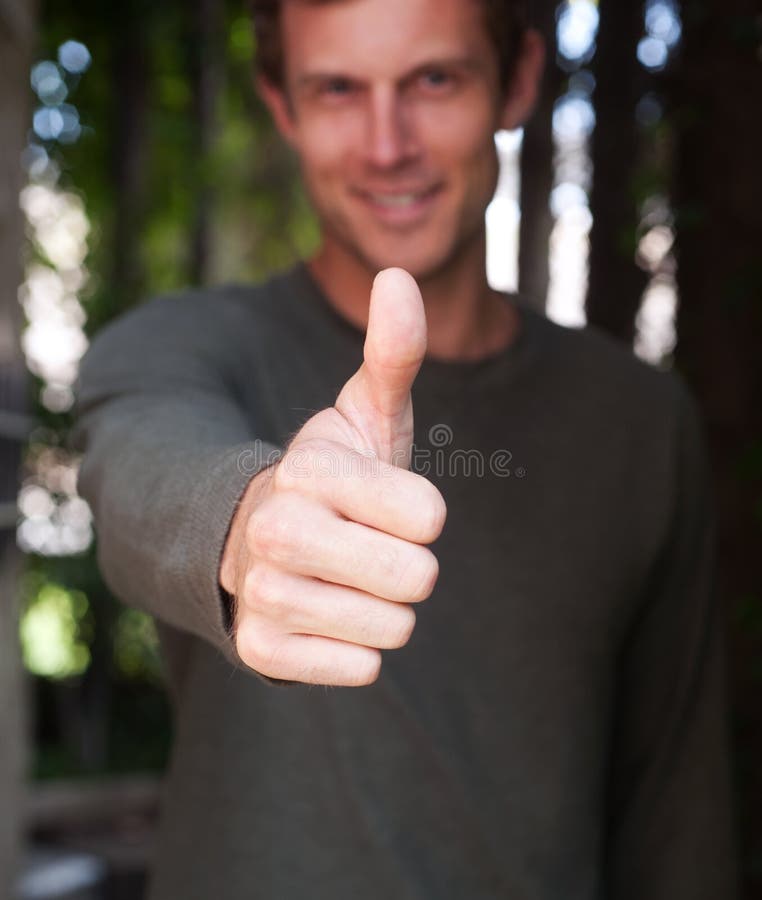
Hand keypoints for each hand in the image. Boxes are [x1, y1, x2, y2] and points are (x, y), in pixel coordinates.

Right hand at [220, 268, 446, 685]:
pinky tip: (326, 615)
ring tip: (344, 578)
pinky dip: (359, 648)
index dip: (421, 513)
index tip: (384, 503)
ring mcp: (264, 594)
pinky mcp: (262, 649)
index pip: (430, 517)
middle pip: (417, 578)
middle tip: (370, 547)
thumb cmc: (334, 476)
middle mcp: (276, 530)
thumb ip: (392, 351)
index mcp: (310, 468)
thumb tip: (399, 275)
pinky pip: (362, 669)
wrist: (259, 537)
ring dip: (384, 607)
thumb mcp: (365, 413)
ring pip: (393, 629)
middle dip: (410, 566)